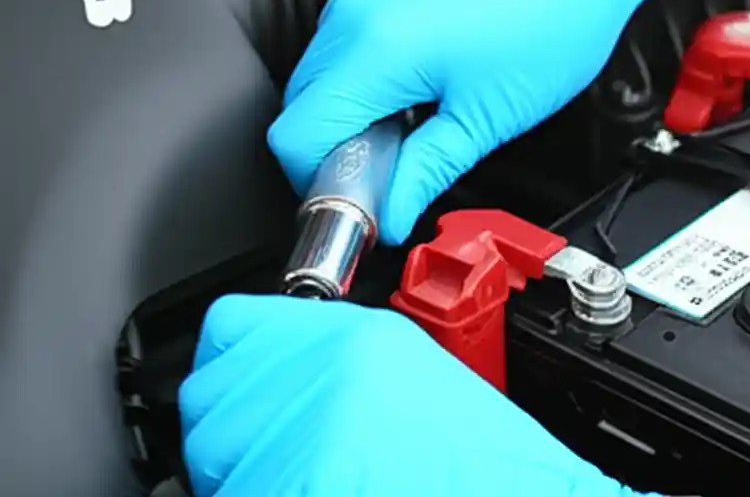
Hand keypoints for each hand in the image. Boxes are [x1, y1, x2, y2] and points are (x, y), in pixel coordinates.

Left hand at [180, 294, 645, 496]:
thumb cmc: (486, 464)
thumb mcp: (420, 382)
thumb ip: (341, 367)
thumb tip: (282, 381)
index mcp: (352, 334)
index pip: (230, 324)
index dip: (234, 365)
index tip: (243, 390)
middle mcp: (318, 369)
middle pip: (209, 397)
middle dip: (231, 435)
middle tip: (281, 461)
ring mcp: (297, 428)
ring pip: (211, 459)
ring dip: (242, 478)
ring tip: (302, 484)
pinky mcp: (287, 483)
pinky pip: (236, 490)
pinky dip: (260, 494)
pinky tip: (306, 494)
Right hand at [267, 0, 715, 243]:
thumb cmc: (552, 23)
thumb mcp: (485, 120)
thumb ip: (423, 173)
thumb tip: (389, 213)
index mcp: (375, 47)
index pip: (296, 134)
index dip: (317, 178)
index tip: (356, 196)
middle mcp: (355, 4)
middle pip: (303, 102)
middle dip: (338, 144)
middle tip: (394, 163)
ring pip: (321, 67)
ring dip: (354, 103)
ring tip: (417, 113)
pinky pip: (346, 30)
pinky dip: (367, 64)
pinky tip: (419, 74)